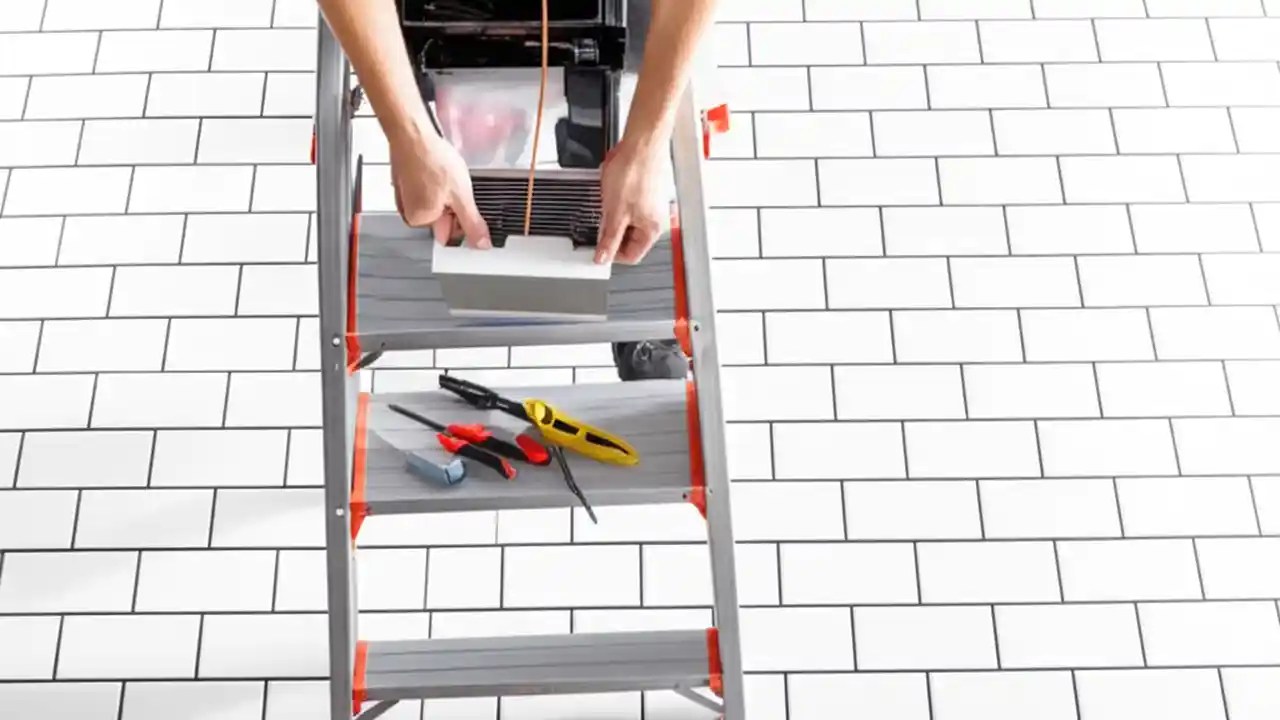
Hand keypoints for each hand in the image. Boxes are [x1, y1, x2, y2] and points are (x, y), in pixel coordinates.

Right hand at [389, 125, 490, 247]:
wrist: (413, 132)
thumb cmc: (432, 159)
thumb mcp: (462, 197)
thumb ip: (472, 224)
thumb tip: (481, 245)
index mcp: (420, 219)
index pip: (449, 235)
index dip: (464, 223)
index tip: (472, 210)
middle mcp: (409, 211)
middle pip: (442, 219)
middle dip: (455, 207)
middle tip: (459, 187)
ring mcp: (405, 195)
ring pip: (436, 202)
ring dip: (447, 193)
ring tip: (448, 175)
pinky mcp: (405, 181)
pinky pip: (427, 189)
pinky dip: (436, 182)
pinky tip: (440, 169)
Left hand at [596, 137, 666, 264]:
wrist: (641, 142)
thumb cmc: (634, 172)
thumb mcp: (614, 213)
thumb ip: (608, 239)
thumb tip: (602, 258)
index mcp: (652, 230)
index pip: (631, 256)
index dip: (612, 254)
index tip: (598, 249)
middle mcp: (655, 219)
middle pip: (629, 239)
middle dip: (612, 232)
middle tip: (599, 220)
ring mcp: (651, 204)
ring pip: (627, 221)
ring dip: (614, 215)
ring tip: (607, 200)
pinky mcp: (645, 191)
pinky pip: (629, 204)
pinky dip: (618, 201)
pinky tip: (612, 189)